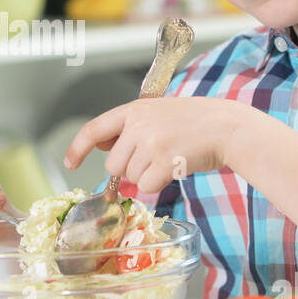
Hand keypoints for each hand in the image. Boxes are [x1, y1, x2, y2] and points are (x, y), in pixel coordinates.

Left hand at [62, 97, 246, 194]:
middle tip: (156, 156)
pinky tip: (175, 168)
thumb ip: (129, 128)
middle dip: (129, 168)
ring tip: (170, 157)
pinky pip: (145, 188)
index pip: (94, 129)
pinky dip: (158, 185)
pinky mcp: (164, 163)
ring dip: (147, 175)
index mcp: (133, 110)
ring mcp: (150, 144)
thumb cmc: (195, 122)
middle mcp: (138, 125)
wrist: (227, 127)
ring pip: (129, 178)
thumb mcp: (157, 113)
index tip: (70, 163)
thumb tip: (101, 146)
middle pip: (113, 164)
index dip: (77, 148)